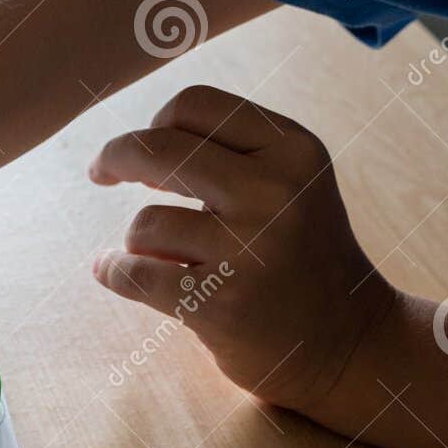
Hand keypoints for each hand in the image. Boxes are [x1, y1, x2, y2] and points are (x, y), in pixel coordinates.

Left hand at [89, 85, 395, 412]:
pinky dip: (114, 272)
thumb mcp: (289, 185)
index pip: (195, 105)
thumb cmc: (300, 257)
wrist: (347, 342)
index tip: (138, 149)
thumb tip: (133, 149)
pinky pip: (135, 274)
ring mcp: (251, 248)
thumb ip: (229, 154)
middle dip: (115, 157)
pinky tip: (113, 271)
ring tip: (167, 261)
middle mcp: (276, 191)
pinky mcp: (223, 302)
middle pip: (157, 150)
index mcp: (293, 150)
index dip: (152, 124)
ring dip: (137, 242)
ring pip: (144, 224)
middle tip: (99, 173)